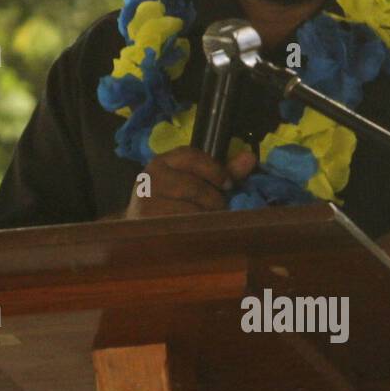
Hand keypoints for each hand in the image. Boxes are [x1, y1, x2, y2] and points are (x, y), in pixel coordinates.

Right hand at [124, 146, 256, 219]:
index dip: (215, 170)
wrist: (139, 230)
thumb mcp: (194, 182)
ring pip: (190, 211)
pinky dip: (196, 232)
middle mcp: (150, 178)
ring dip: (206, 219)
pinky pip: (182, 228)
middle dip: (214, 201)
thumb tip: (250, 158)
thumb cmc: (173, 203)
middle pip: (194, 187)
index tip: (229, 185)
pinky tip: (197, 234)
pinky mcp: (147, 225)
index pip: (191, 156)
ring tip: (207, 223)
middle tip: (218, 211)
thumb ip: (222, 172)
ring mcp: (145, 202)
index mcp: (162, 162)